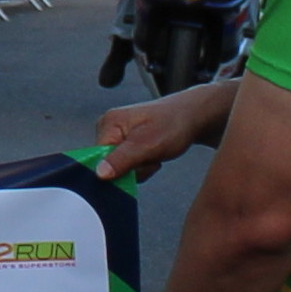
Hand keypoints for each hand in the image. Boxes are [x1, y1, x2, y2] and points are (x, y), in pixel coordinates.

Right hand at [94, 82, 229, 184]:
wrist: (192, 117)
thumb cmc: (173, 125)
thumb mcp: (149, 145)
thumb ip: (122, 159)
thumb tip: (99, 174)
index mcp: (109, 123)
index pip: (98, 159)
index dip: (118, 169)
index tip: (138, 163)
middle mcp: (108, 127)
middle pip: (108, 164)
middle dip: (131, 169)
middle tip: (151, 157)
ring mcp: (116, 133)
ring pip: (119, 167)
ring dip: (139, 168)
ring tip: (154, 154)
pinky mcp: (125, 141)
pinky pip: (126, 163)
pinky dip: (142, 165)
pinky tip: (152, 155)